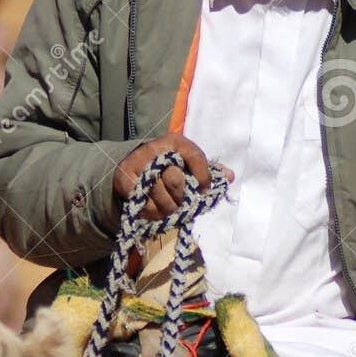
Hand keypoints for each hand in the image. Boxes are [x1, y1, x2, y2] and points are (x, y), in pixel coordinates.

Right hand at [113, 132, 232, 220]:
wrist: (134, 164)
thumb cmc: (169, 165)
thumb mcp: (188, 163)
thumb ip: (209, 170)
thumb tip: (230, 176)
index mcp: (175, 142)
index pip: (195, 156)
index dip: (203, 177)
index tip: (203, 190)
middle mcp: (155, 150)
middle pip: (176, 181)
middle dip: (182, 197)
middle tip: (182, 201)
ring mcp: (138, 165)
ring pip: (162, 198)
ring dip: (169, 208)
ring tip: (170, 206)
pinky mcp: (125, 180)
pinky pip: (146, 206)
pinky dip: (155, 213)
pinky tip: (156, 208)